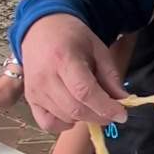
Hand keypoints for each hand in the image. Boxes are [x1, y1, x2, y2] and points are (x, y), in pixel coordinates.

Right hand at [21, 14, 125, 132]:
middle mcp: (46, 77)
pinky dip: (64, 124)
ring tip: (92, 105)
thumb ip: (111, 75)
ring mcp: (35, 90)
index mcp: (64, 58)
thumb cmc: (72, 37)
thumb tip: (123, 100)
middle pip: (75, 109)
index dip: (105, 107)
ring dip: (84, 118)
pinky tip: (73, 113)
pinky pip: (47, 124)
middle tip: (111, 112)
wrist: (41, 29)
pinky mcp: (30, 99)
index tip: (121, 114)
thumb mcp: (97, 48)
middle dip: (99, 116)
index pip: (84, 92)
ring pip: (65, 117)